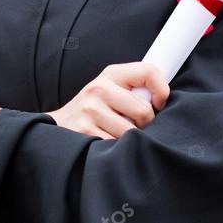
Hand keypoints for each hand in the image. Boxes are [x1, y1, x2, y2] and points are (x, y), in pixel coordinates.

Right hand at [47, 63, 169, 139]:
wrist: (58, 126)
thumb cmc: (95, 109)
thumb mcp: (113, 89)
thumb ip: (136, 89)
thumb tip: (164, 100)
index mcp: (110, 74)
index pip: (149, 71)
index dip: (162, 91)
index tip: (158, 104)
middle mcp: (98, 89)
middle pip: (144, 111)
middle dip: (144, 124)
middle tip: (132, 124)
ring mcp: (90, 111)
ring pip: (132, 134)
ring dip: (130, 140)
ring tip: (116, 134)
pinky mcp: (84, 132)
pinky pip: (117, 147)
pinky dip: (116, 150)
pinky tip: (106, 144)